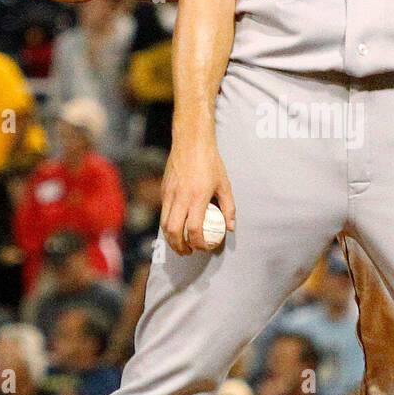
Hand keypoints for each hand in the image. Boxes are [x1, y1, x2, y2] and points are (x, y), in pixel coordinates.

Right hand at [161, 133, 235, 254]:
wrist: (191, 142)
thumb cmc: (210, 162)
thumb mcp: (224, 184)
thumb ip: (228, 207)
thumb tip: (230, 227)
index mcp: (197, 197)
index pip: (193, 229)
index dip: (198, 243)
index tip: (204, 247)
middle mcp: (180, 197)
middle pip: (173, 231)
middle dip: (179, 247)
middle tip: (188, 252)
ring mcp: (169, 194)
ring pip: (164, 224)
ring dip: (171, 238)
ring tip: (180, 244)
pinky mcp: (163, 190)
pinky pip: (163, 212)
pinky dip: (168, 224)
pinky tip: (177, 227)